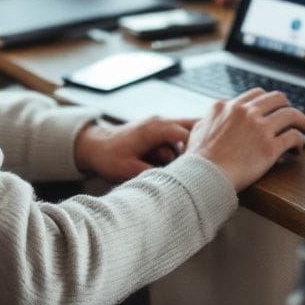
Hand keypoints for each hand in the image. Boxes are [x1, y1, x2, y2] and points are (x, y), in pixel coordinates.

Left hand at [74, 118, 194, 182]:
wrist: (95, 146)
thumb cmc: (109, 158)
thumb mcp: (129, 170)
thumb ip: (153, 174)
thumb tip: (174, 182)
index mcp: (154, 129)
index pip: (186, 134)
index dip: (196, 151)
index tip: (202, 167)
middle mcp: (161, 123)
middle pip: (194, 126)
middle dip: (202, 143)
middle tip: (210, 161)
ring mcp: (161, 125)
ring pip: (189, 133)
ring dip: (191, 148)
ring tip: (191, 165)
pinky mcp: (161, 131)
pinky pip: (180, 137)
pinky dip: (185, 147)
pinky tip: (183, 162)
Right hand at [186, 89, 304, 190]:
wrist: (203, 176)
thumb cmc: (197, 159)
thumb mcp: (197, 129)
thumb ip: (208, 120)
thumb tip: (210, 120)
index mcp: (227, 106)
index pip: (255, 95)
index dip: (267, 103)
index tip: (272, 110)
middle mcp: (245, 112)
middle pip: (276, 98)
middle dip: (287, 105)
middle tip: (292, 115)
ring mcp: (259, 128)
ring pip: (291, 114)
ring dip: (302, 120)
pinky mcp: (270, 147)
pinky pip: (293, 137)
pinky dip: (299, 141)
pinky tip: (297, 149)